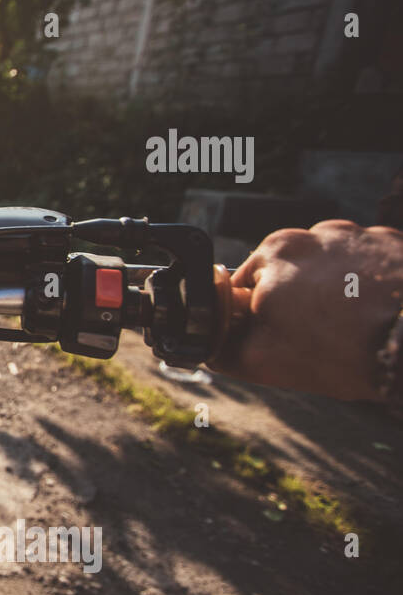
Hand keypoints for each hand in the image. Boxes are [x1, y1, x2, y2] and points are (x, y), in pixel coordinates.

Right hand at [209, 220, 402, 401]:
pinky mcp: (394, 244)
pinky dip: (367, 285)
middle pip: (290, 271)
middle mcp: (314, 233)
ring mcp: (359, 234)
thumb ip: (224, 349)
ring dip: (333, 290)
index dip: (255, 314)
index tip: (276, 336)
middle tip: (316, 334)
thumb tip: (211, 346)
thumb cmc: (339, 351)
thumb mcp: (264, 361)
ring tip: (350, 324)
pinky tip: (374, 312)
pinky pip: (367, 264)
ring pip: (330, 266)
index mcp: (273, 253)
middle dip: (296, 299)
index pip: (246, 284)